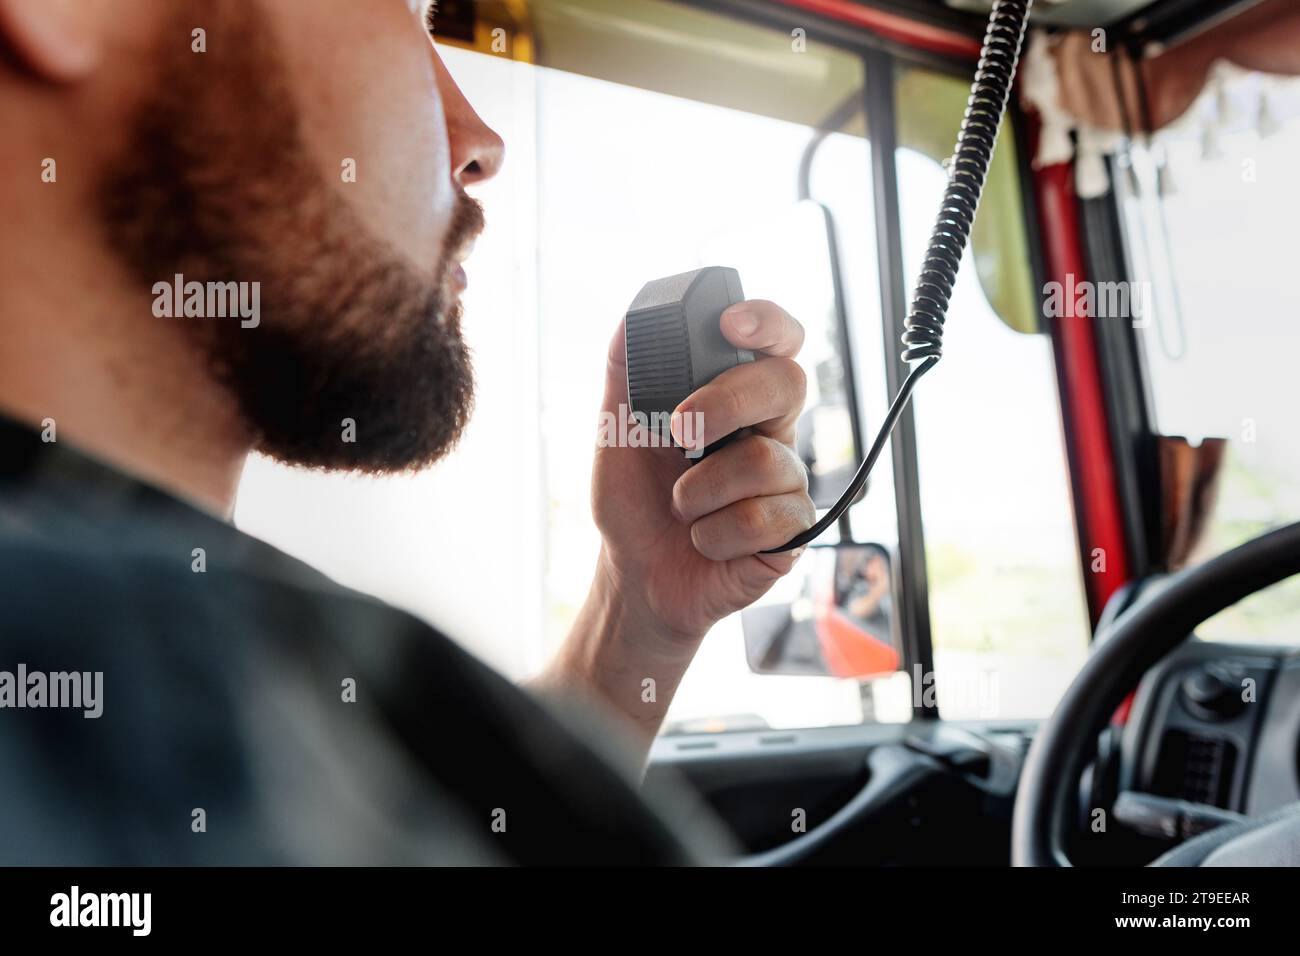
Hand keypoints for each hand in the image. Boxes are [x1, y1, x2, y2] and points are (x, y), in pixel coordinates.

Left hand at [590, 299, 815, 644]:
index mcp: (736, 398)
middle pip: (786, 383)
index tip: (730, 324)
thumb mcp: (614, 431)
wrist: (635, 576)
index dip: (767, 322)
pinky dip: (714, 533)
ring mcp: (786, 482)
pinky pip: (764, 519)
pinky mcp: (792, 532)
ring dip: (700, 490)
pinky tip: (704, 540)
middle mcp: (770, 432)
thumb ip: (625, 372)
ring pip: (764, 461)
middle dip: (726, 401)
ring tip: (680, 508)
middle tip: (680, 431)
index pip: (775, 342)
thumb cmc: (634, 501)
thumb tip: (632, 319)